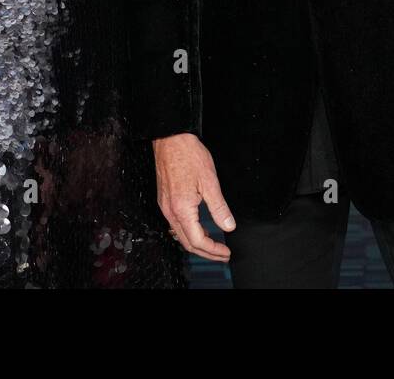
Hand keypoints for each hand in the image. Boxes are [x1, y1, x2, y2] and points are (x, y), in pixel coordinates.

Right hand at [152, 133, 235, 261]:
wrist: (170, 139)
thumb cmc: (188, 156)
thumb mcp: (210, 182)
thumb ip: (219, 207)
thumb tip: (228, 226)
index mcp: (182, 209)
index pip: (198, 241)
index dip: (213, 250)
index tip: (225, 252)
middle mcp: (170, 211)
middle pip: (187, 243)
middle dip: (206, 252)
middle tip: (221, 255)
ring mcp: (165, 206)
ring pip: (180, 235)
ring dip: (197, 243)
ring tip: (212, 245)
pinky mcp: (164, 200)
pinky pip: (175, 224)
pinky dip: (188, 232)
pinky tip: (198, 229)